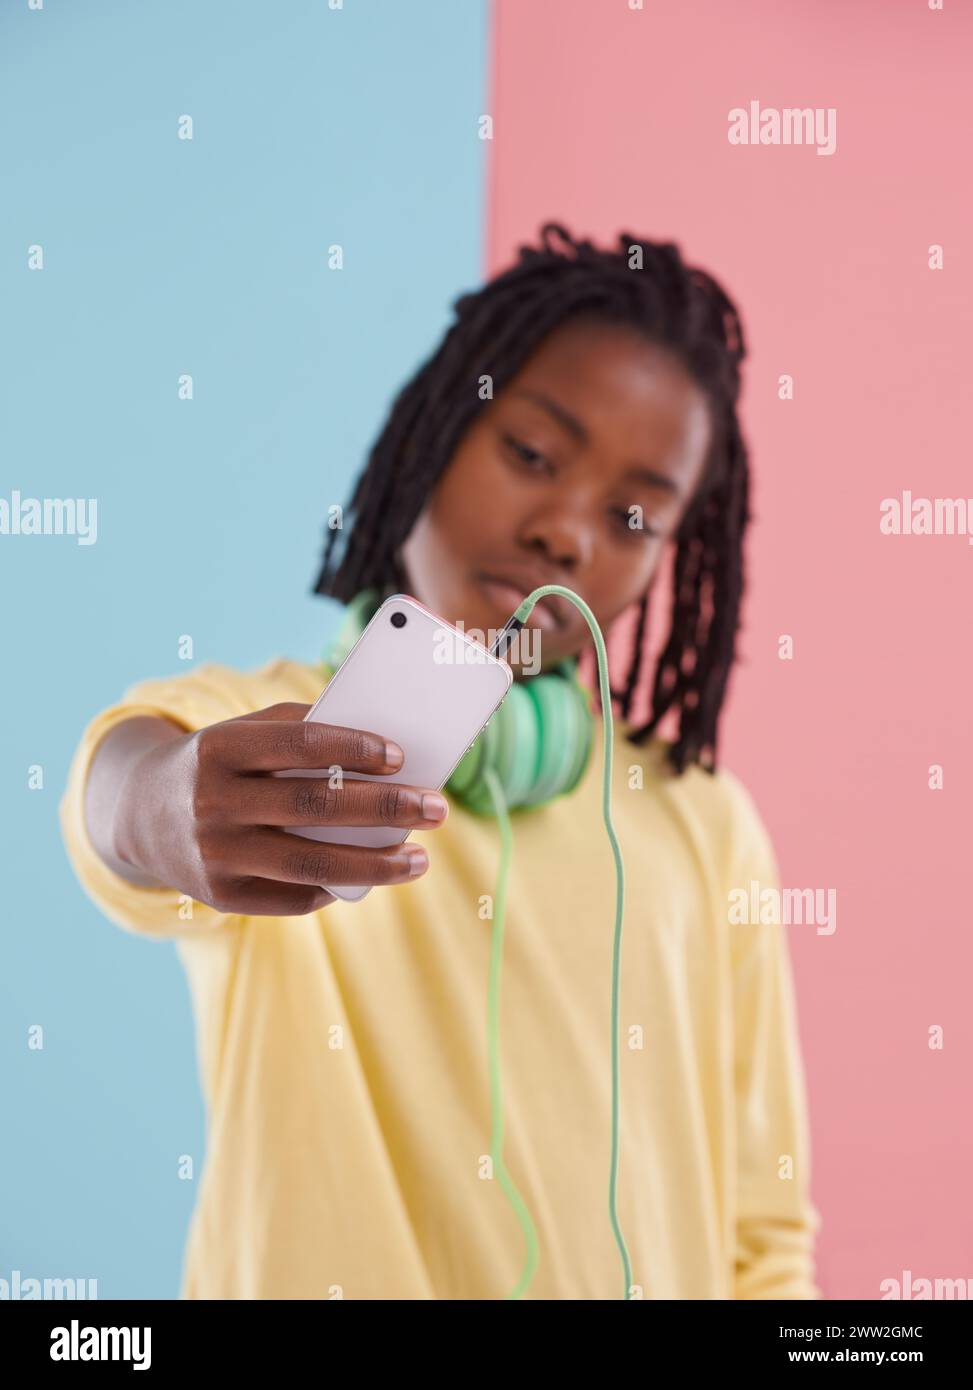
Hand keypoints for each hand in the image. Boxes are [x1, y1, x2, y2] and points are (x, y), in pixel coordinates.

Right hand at [112, 702, 447, 916]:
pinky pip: (293, 897)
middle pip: (315, 806)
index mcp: (219, 748)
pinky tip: (371, 875)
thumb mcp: (245, 732)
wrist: (139, 812)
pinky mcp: (220, 896)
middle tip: (437, 807)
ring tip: (420, 859)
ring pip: (311, 863)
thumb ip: (303, 728)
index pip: (300, 744)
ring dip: (376, 864)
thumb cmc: (219, 762)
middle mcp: (212, 803)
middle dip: (386, 807)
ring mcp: (214, 855)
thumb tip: (386, 747)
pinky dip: (337, 886)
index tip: (402, 756)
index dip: (354, 748)